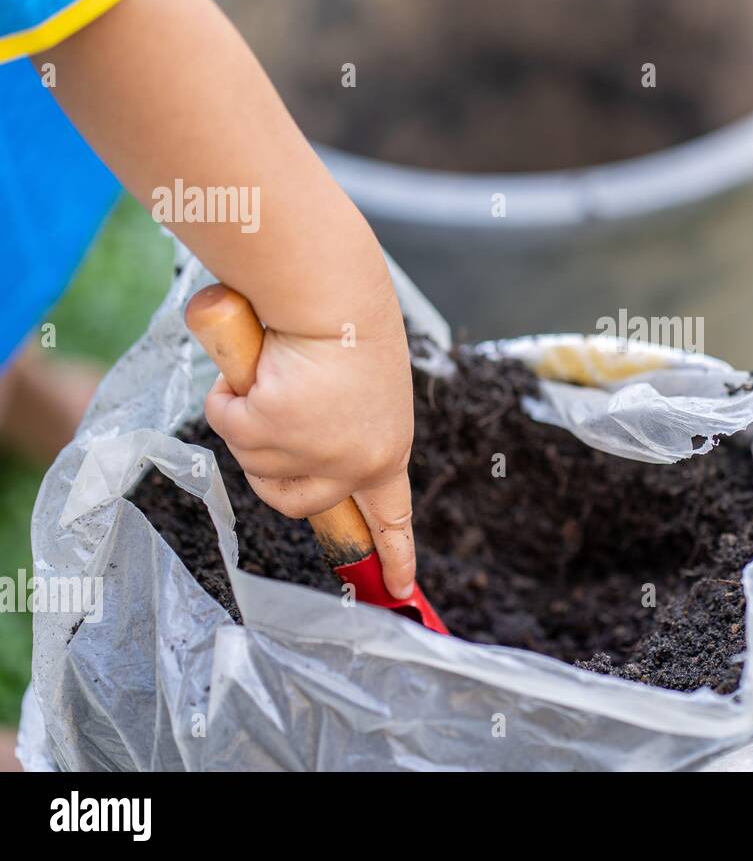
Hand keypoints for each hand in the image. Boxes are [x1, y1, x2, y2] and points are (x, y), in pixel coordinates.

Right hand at [202, 293, 417, 599]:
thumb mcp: (365, 390)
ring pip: (254, 460)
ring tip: (281, 369)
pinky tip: (259, 363)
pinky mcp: (273, 432)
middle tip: (275, 412)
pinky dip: (229, 391)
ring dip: (250, 415)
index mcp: (389, 450)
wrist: (331, 292)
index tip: (398, 588)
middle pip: (293, 500)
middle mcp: (355, 464)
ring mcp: (314, 454)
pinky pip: (227, 422)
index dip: (392, 554)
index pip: (392, 516)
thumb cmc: (348, 323)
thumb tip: (303, 432)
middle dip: (271, 463)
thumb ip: (343, 427)